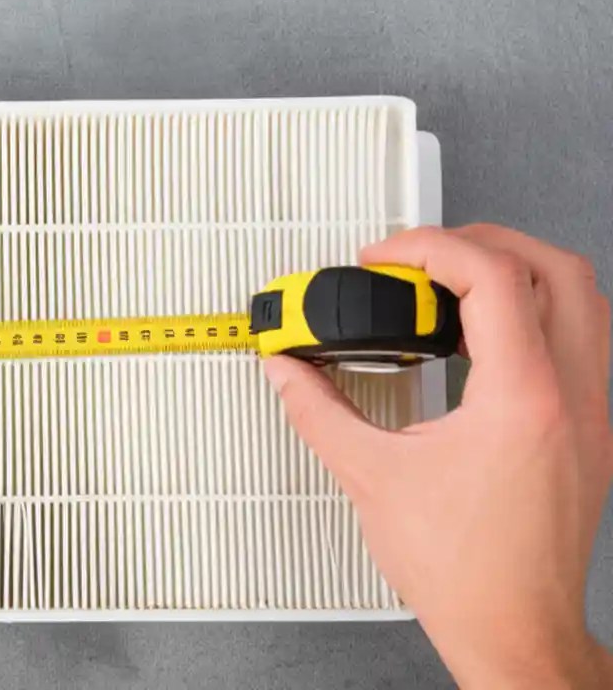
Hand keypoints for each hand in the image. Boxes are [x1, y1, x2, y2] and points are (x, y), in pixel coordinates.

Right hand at [265, 225, 612, 687]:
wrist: (512, 625)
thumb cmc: (465, 570)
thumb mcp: (371, 477)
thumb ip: (317, 410)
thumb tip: (287, 371)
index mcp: (522, 398)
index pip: (491, 276)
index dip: (428, 249)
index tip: (386, 260)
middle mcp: (573, 394)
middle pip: (551, 267)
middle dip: (480, 243)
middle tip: (422, 259)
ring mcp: (593, 409)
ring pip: (582, 297)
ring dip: (518, 273)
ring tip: (454, 287)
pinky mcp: (593, 427)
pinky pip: (584, 338)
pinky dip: (536, 315)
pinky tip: (487, 341)